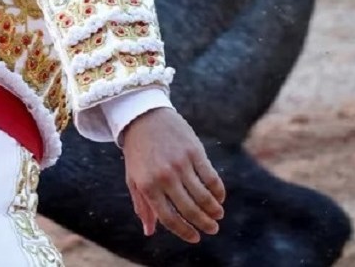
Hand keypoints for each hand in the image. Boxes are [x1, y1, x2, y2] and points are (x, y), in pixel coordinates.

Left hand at [120, 107, 225, 242]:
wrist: (143, 118)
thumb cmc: (138, 153)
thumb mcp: (134, 179)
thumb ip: (143, 206)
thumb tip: (149, 232)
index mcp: (148, 186)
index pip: (169, 218)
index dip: (184, 231)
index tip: (195, 237)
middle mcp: (165, 177)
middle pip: (189, 209)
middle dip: (204, 224)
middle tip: (212, 230)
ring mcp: (181, 164)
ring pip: (203, 196)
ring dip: (214, 210)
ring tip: (218, 216)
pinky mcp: (194, 152)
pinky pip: (211, 177)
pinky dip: (218, 191)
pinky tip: (220, 198)